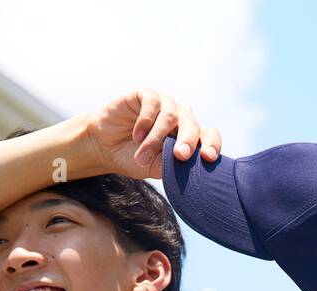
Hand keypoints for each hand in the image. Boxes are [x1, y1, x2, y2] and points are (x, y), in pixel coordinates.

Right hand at [80, 87, 222, 179]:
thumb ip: (173, 166)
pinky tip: (137, 136)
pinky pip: (152, 104)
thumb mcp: (155, 167)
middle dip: (187, 141)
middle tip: (180, 156)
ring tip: (142, 157)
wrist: (104, 148)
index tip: (208, 157)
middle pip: (192, 124)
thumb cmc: (134, 158)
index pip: (208, 135)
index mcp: (188, 135)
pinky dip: (145, 122)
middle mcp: (180, 117)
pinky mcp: (145, 95)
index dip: (212, 144)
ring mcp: (163, 104)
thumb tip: (190, 169)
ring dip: (156, 139)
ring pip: (170, 116)